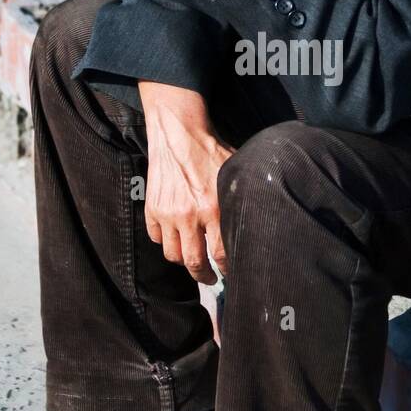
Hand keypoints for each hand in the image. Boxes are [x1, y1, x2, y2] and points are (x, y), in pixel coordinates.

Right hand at [139, 83, 233, 283]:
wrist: (178, 132)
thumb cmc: (211, 150)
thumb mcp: (235, 174)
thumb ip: (241, 199)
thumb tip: (257, 221)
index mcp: (214, 208)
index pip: (221, 254)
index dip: (227, 268)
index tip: (231, 270)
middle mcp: (189, 215)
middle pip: (195, 263)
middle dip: (205, 276)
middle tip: (211, 278)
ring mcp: (168, 214)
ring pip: (173, 255)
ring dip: (184, 261)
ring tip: (193, 260)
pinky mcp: (153, 208)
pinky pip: (156, 238)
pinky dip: (165, 241)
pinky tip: (176, 237)